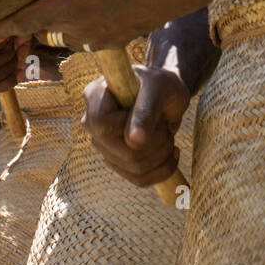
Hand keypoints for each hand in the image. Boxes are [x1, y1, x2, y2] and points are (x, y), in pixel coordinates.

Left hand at [0, 0, 192, 50]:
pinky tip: (85, 14)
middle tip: (12, 15)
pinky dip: (79, 31)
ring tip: (49, 11)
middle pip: (41, 32)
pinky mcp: (117, 40)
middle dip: (26, 26)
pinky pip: (87, 42)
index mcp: (71, 6)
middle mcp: (81, 28)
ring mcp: (100, 38)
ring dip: (55, 28)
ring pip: (64, 39)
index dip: (0, 27)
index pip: (24, 22)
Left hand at [0, 34, 30, 93]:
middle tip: (18, 53)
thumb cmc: (1, 24)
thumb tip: (21, 73)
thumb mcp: (8, 44)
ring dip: (3, 57)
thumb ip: (15, 58)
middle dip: (8, 69)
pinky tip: (4, 35)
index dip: (6, 84)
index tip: (22, 73)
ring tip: (12, 43)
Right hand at [83, 64, 189, 187]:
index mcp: (95, 96)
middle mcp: (92, 122)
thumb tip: (133, 141)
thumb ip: (145, 111)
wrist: (166, 94)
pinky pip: (139, 179)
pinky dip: (162, 169)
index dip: (130, 126)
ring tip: (168, 135)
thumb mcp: (158, 90)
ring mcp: (103, 145)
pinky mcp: (116, 161)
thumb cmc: (161, 84)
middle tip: (167, 127)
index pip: (102, 125)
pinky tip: (171, 152)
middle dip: (156, 144)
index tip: (154, 115)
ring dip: (162, 155)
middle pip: (122, 153)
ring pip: (134, 169)